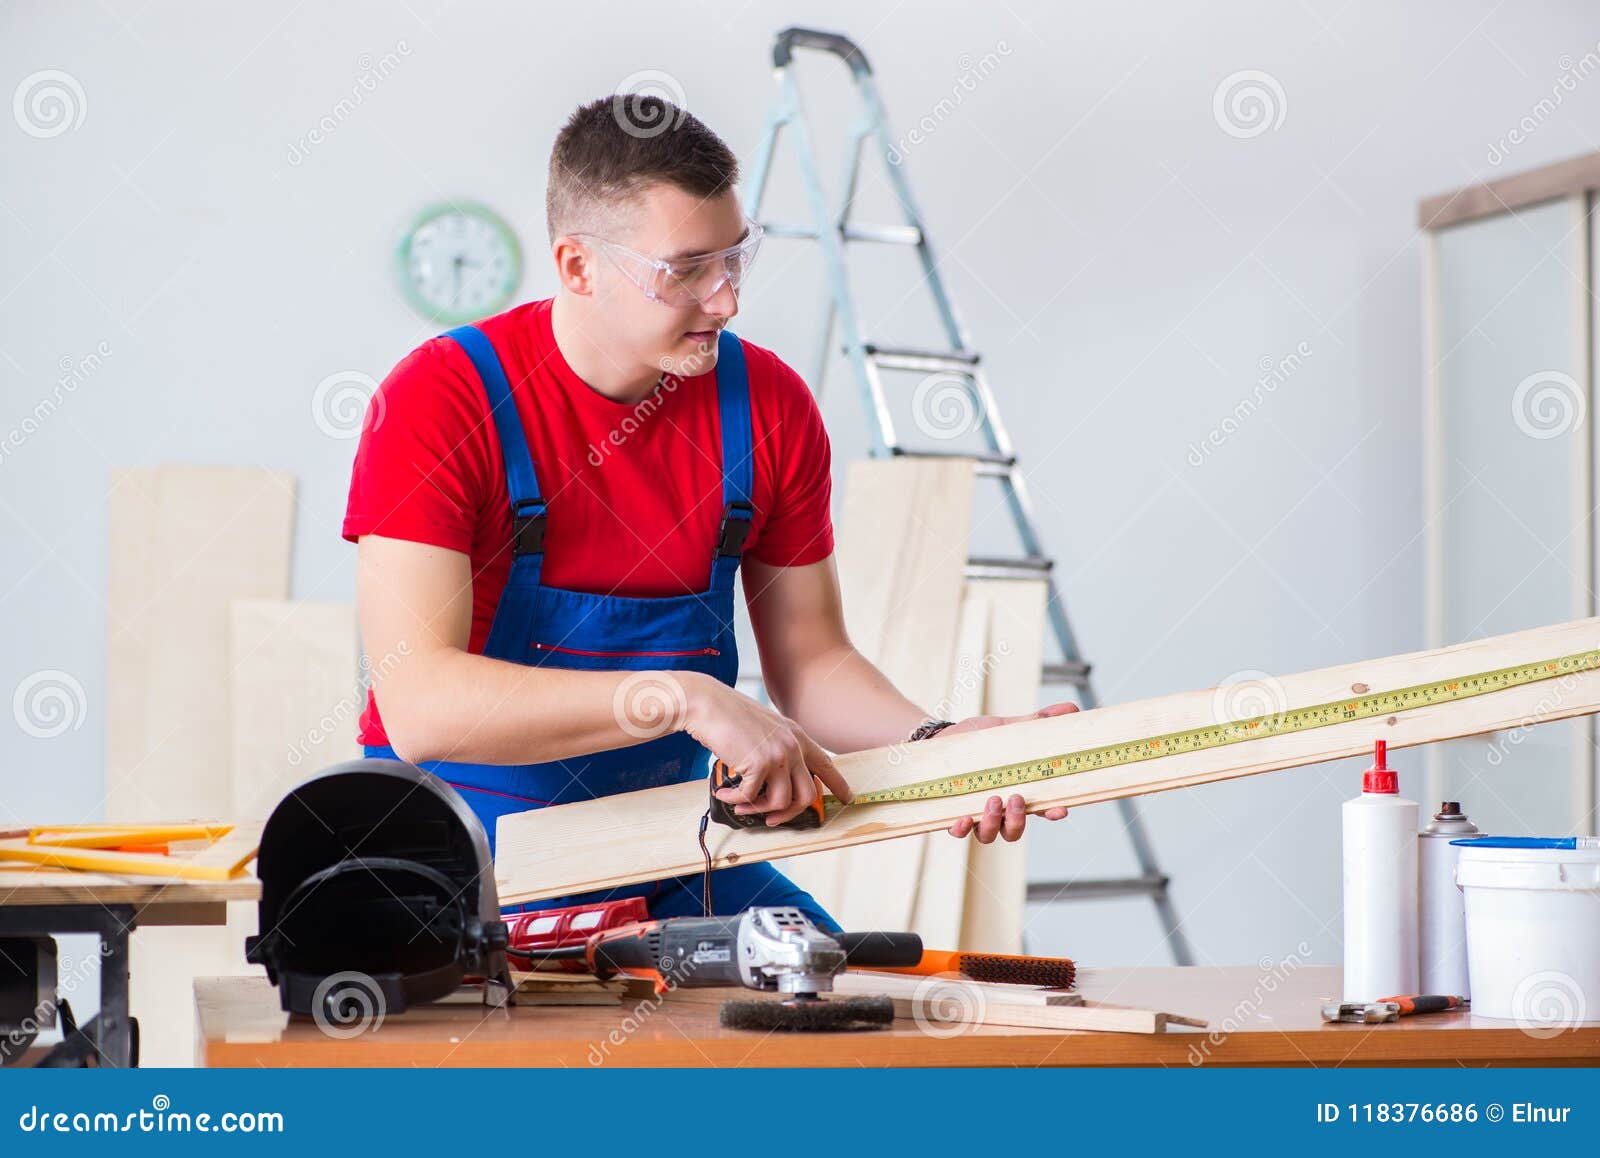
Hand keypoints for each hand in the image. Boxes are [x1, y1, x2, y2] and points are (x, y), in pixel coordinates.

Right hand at [683, 674, 853, 825]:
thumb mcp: (764, 728)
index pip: (825, 764)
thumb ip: (777, 748)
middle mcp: (792, 746)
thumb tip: (775, 780)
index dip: (838, 784)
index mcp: (796, 735)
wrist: (707, 704)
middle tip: (771, 819)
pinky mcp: (758, 764)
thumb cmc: (728, 715)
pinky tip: (723, 794)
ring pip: (781, 801)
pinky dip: (735, 800)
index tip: (848, 798)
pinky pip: (750, 797)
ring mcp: (778, 755)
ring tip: (740, 805)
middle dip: (789, 814)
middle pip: (807, 794)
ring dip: (758, 809)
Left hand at [940, 701, 1078, 840]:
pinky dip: (961, 829)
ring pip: (988, 835)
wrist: (942, 738)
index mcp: (1018, 792)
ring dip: (992, 824)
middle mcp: (999, 810)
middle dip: (1017, 821)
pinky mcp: (953, 813)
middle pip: (1014, 832)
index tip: (1060, 808)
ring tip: (992, 800)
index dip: (1052, 812)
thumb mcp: (1008, 728)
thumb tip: (1071, 708)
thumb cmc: (979, 738)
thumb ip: (1037, 721)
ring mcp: (976, 814)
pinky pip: (958, 832)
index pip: (1041, 809)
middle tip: (1015, 797)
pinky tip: (962, 819)